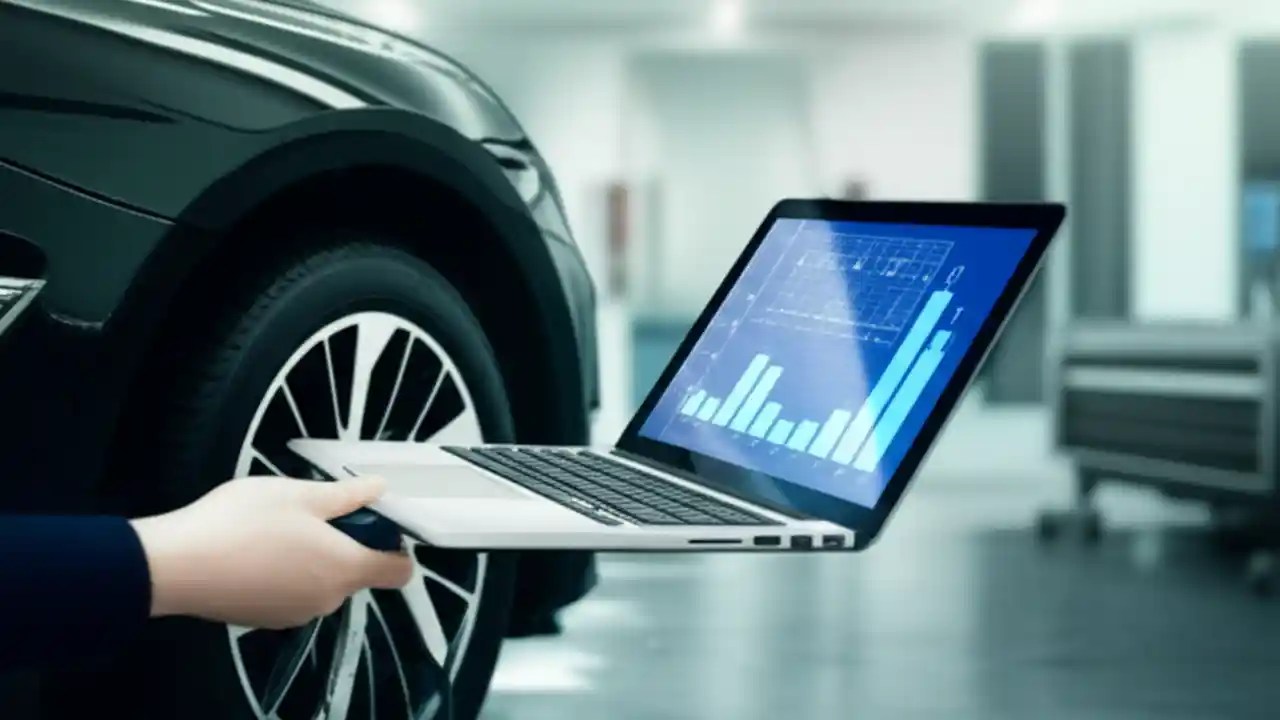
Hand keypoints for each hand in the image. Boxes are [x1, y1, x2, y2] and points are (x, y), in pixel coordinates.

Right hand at [130, 475, 412, 628]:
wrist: (175, 566)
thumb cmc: (244, 522)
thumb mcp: (299, 494)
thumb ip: (346, 495)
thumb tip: (380, 488)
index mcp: (345, 569)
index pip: (400, 572)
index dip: (396, 546)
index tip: (374, 523)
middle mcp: (328, 600)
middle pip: (357, 573)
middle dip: (346, 544)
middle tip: (314, 513)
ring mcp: (295, 615)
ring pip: (322, 583)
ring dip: (313, 559)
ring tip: (278, 528)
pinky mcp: (264, 619)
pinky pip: (292, 595)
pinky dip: (285, 575)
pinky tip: (255, 551)